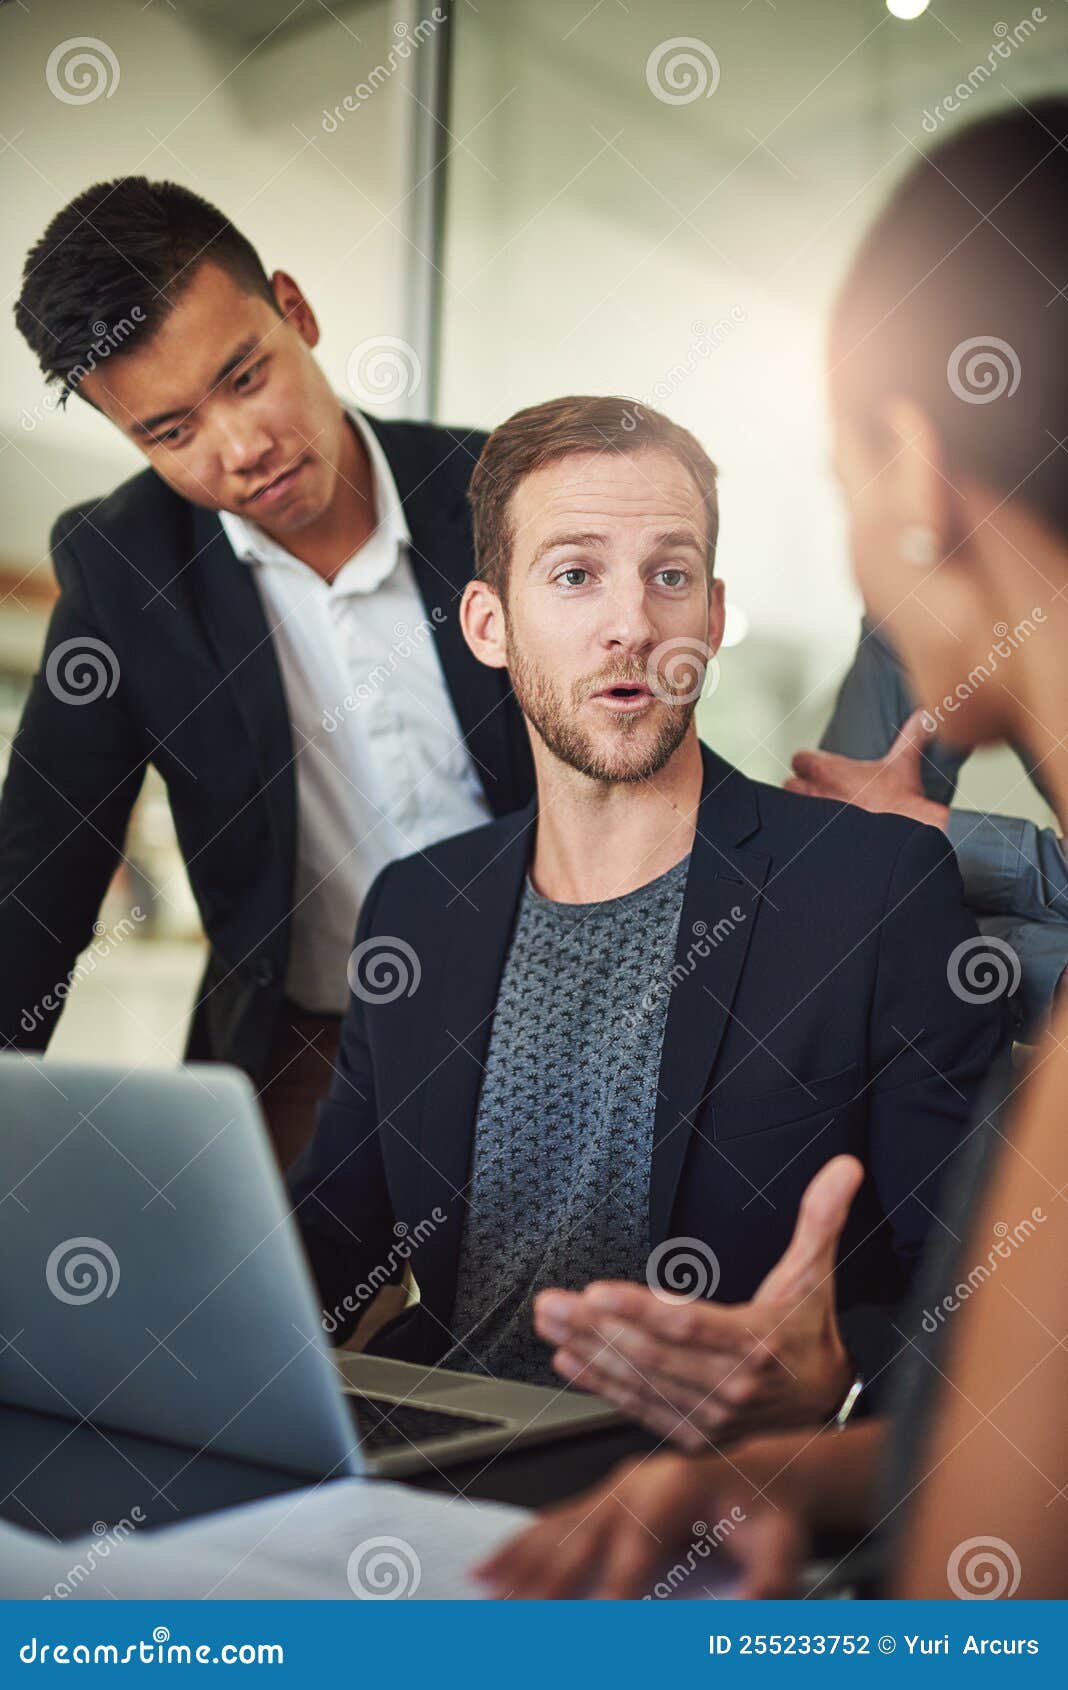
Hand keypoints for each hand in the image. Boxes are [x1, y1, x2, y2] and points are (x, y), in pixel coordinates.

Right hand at [473, 1444, 806, 1599]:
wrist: (762, 1478)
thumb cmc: (769, 1518)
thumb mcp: (783, 1553)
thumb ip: (764, 1592)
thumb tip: (736, 1624)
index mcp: (674, 1493)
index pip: (633, 1557)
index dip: (609, 1598)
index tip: (587, 1633)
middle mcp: (633, 1486)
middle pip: (580, 1544)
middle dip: (544, 1590)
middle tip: (514, 1625)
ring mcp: (612, 1489)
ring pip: (555, 1534)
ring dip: (518, 1572)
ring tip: (486, 1602)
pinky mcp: (602, 1499)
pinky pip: (552, 1524)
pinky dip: (517, 1548)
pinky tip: (488, 1569)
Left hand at [533, 1155, 863, 1447]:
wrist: (826, 1406)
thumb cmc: (809, 1333)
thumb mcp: (814, 1274)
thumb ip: (822, 1219)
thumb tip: (843, 1168)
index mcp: (756, 1345)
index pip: (688, 1326)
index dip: (639, 1311)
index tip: (597, 1293)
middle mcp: (730, 1388)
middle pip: (651, 1355)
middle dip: (593, 1328)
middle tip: (550, 1304)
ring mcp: (709, 1418)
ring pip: (638, 1382)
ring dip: (587, 1351)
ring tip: (549, 1323)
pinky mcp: (693, 1436)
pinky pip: (638, 1409)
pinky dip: (600, 1385)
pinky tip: (569, 1361)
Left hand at [785, 710, 947, 829]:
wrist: (904, 835)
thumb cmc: (900, 801)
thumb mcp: (904, 763)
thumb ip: (912, 735)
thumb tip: (927, 715)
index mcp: (827, 770)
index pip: (799, 759)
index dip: (808, 764)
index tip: (819, 770)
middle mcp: (813, 792)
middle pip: (790, 785)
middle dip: (802, 788)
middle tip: (822, 794)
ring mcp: (812, 818)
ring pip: (791, 810)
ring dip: (802, 811)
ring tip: (820, 816)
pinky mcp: (814, 839)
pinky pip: (798, 834)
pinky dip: (808, 833)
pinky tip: (821, 836)